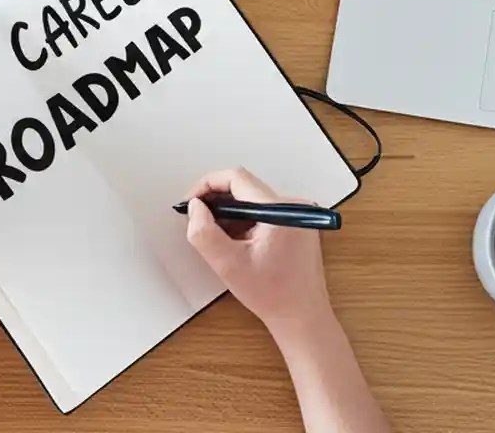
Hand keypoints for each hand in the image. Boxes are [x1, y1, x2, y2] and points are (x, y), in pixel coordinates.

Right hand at [184, 168, 331, 334]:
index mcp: (281, 210)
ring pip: (253, 201)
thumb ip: (205, 233)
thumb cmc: (275, 295)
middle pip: (245, 188)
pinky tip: (236, 243)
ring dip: (231, 215)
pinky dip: (245, 222)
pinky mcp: (297, 224)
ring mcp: (298, 214)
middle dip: (218, 203)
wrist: (302, 316)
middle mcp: (293, 205)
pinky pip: (264, 212)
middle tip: (199, 222)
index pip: (237, 178)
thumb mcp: (229, 265)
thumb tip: (195, 207)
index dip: (208, 185)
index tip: (192, 202)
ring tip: (218, 238)